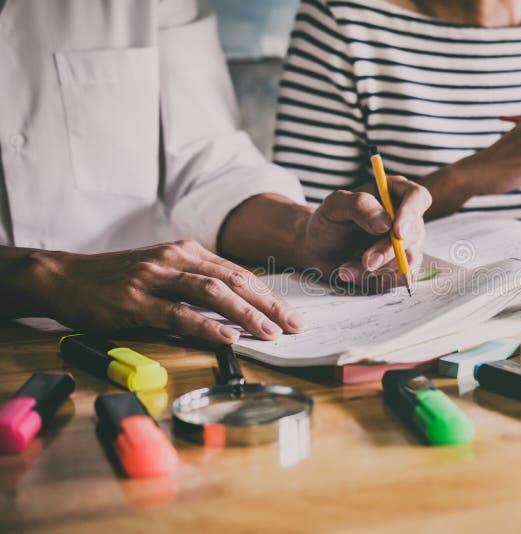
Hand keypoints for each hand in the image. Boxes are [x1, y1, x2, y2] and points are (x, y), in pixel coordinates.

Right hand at [17, 240, 301, 343]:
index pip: (239, 273)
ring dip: (246, 314)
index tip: (292, 314)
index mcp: (188, 251)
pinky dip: (205, 325)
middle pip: (235, 280)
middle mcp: (177, 258)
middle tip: (294, 325)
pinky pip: (177, 313)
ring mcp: (155, 277)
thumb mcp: (164, 271)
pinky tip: (226, 337)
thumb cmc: (119, 279)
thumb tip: (239, 309)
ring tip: (270, 333)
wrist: (65, 276)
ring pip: (212, 292)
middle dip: (269, 304)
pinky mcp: (135, 300)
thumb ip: (197, 283)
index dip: (269, 294)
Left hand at [299, 175, 431, 287]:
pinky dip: (372, 280)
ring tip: (346, 267)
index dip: (411, 214)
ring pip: (407, 260)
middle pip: (413, 234)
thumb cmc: (329, 222)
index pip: (417, 198)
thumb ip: (359, 205)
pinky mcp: (400, 267)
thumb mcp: (335, 205)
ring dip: (376, 269)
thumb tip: (386, 223)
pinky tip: (351, 273)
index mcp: (395, 193)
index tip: (397, 232)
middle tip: (366, 260)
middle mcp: (405, 218)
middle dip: (389, 251)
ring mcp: (406, 244)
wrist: (320, 250)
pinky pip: (397, 278)